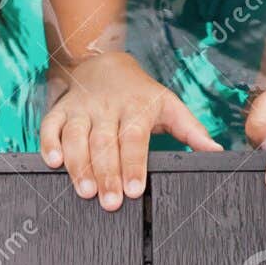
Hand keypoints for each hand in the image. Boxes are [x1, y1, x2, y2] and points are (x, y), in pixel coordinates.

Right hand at [40, 51, 221, 210]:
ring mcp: (81, 108)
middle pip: (105, 141)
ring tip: (84, 190)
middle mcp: (107, 107)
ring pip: (77, 135)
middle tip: (109, 202)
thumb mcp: (169, 105)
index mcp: (136, 107)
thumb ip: (191, 129)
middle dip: (106, 172)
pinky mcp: (61, 109)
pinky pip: (50, 125)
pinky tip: (53, 162)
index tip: (134, 190)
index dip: (133, 163)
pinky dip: (49, 143)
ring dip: (79, 164)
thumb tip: (216, 152)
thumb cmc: (141, 94)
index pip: (134, 137)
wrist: (105, 62)